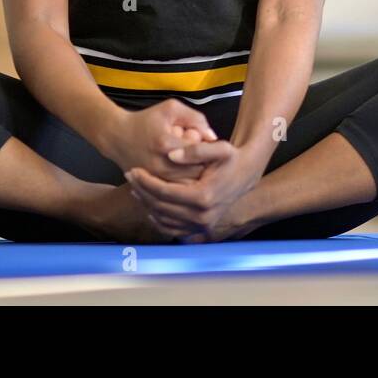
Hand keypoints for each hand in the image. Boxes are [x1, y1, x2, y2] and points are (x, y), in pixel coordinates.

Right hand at [103, 98, 233, 182]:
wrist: (117, 137)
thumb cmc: (147, 120)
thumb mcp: (171, 109)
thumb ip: (195, 118)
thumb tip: (213, 137)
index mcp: (166, 143)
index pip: (200, 154)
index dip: (207, 151)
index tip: (206, 147)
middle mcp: (160, 165)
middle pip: (196, 174)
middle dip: (203, 167)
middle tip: (204, 160)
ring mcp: (155, 179)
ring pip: (187, 187)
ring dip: (195, 179)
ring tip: (195, 168)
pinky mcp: (151, 188)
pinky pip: (175, 192)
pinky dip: (183, 186)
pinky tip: (184, 175)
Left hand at [125, 140, 266, 242]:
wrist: (247, 173)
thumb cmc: (232, 158)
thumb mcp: (219, 148)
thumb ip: (195, 149)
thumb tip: (171, 154)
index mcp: (203, 196)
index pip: (164, 192)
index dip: (146, 181)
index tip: (134, 170)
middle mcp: (202, 215)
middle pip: (160, 207)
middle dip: (142, 191)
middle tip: (130, 176)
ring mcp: (202, 225)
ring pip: (164, 220)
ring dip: (146, 205)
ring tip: (136, 188)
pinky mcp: (201, 229)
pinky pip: (173, 229)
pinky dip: (158, 219)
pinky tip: (149, 206)